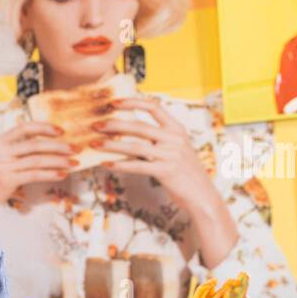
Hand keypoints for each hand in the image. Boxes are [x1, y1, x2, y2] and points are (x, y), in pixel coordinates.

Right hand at [0, 120, 77, 209]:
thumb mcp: (4, 154)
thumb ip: (19, 146)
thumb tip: (51, 141)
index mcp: (0, 140)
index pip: (24, 128)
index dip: (44, 127)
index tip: (61, 131)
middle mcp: (0, 151)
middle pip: (34, 145)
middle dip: (58, 146)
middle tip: (75, 149)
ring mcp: (3, 166)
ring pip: (37, 160)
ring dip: (58, 161)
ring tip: (73, 163)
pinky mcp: (7, 180)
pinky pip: (33, 175)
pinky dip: (50, 174)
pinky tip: (62, 174)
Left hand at [96, 97, 238, 265]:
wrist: (202, 195)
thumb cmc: (185, 172)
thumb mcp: (176, 149)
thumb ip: (158, 139)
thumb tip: (128, 132)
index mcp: (177, 129)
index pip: (153, 107)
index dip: (132, 102)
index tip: (114, 102)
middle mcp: (174, 139)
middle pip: (139, 126)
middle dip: (114, 124)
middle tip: (95, 126)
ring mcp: (171, 155)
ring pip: (135, 146)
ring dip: (111, 145)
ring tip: (95, 145)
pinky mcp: (166, 171)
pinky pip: (137, 166)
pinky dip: (120, 164)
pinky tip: (106, 164)